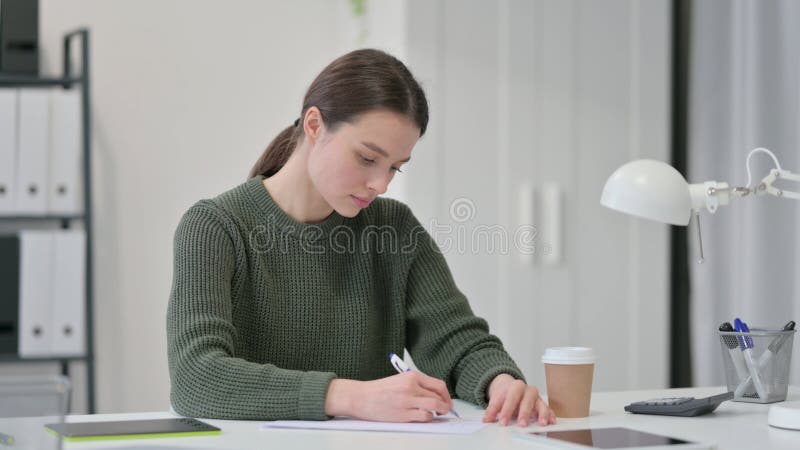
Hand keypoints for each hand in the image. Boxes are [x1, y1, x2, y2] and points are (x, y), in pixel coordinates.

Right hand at [325, 372, 452, 421]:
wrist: (361, 397)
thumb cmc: (379, 390)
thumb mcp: (400, 380)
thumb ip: (417, 385)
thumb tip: (435, 394)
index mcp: (412, 376)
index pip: (438, 385)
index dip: (446, 394)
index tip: (446, 399)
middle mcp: (412, 387)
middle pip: (438, 396)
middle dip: (445, 404)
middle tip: (445, 408)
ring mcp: (408, 401)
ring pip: (435, 406)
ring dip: (441, 411)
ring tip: (439, 413)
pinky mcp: (404, 414)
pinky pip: (425, 416)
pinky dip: (429, 418)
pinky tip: (425, 417)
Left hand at [483, 374, 555, 426]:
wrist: (510, 386)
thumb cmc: (505, 394)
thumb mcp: (496, 399)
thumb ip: (492, 410)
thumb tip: (486, 419)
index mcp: (515, 386)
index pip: (511, 398)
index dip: (506, 410)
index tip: (503, 421)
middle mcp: (527, 390)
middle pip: (526, 401)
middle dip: (524, 413)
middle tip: (521, 424)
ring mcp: (536, 398)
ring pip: (540, 404)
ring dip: (542, 414)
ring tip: (541, 423)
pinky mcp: (542, 404)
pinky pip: (548, 409)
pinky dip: (550, 416)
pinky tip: (551, 422)